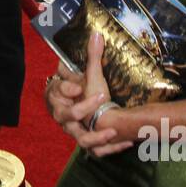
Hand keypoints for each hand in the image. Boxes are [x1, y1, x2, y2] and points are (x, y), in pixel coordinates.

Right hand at [45, 33, 134, 155]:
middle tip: (101, 98)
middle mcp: (65, 118)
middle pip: (67, 117)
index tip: (79, 84)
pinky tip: (126, 143)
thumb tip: (97, 34)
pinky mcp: (89, 145)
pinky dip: (111, 149)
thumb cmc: (85, 92)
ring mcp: (76, 133)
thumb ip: (92, 56)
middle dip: (82, 109)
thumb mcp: (89, 75)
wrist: (84, 115)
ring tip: (113, 132)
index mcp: (60, 99)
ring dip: (97, 137)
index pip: (59, 92)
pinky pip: (98, 152)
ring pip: (83, 141)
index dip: (67, 88)